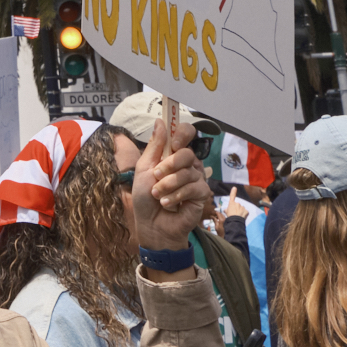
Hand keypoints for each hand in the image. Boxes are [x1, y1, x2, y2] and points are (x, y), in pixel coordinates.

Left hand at [132, 119, 209, 279]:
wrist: (152, 225)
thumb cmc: (145, 197)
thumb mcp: (144, 169)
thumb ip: (155, 146)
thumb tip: (160, 122)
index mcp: (172, 155)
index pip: (185, 134)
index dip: (182, 133)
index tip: (173, 143)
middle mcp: (187, 164)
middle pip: (187, 153)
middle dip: (168, 165)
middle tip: (156, 176)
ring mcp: (196, 178)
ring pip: (189, 171)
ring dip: (168, 184)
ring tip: (158, 195)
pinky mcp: (202, 194)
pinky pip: (194, 187)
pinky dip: (177, 195)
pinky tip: (168, 204)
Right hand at [223, 187, 247, 219]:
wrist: (235, 221)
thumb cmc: (229, 216)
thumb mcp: (226, 212)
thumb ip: (227, 210)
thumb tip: (226, 210)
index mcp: (232, 203)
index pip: (232, 196)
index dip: (233, 192)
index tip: (235, 188)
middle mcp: (237, 203)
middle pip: (237, 205)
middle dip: (237, 208)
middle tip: (235, 214)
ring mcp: (242, 207)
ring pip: (242, 208)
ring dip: (240, 211)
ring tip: (239, 216)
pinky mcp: (247, 211)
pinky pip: (245, 212)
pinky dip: (244, 214)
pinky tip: (242, 217)